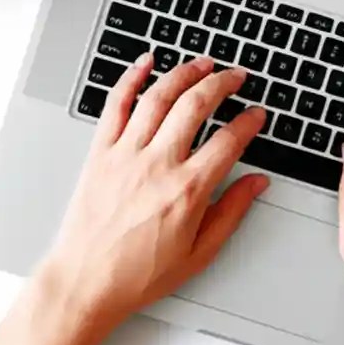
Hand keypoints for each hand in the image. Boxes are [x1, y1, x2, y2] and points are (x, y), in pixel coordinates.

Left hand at [38, 53, 268, 324]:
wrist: (86, 281)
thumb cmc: (138, 274)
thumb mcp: (199, 253)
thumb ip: (232, 212)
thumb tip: (256, 183)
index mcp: (187, 190)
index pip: (229, 140)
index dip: (249, 121)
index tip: (257, 113)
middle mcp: (157, 165)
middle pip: (196, 105)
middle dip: (222, 83)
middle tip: (236, 76)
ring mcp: (125, 154)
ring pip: (159, 97)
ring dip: (184, 73)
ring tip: (202, 64)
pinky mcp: (99, 152)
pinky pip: (115, 104)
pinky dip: (131, 78)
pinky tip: (146, 63)